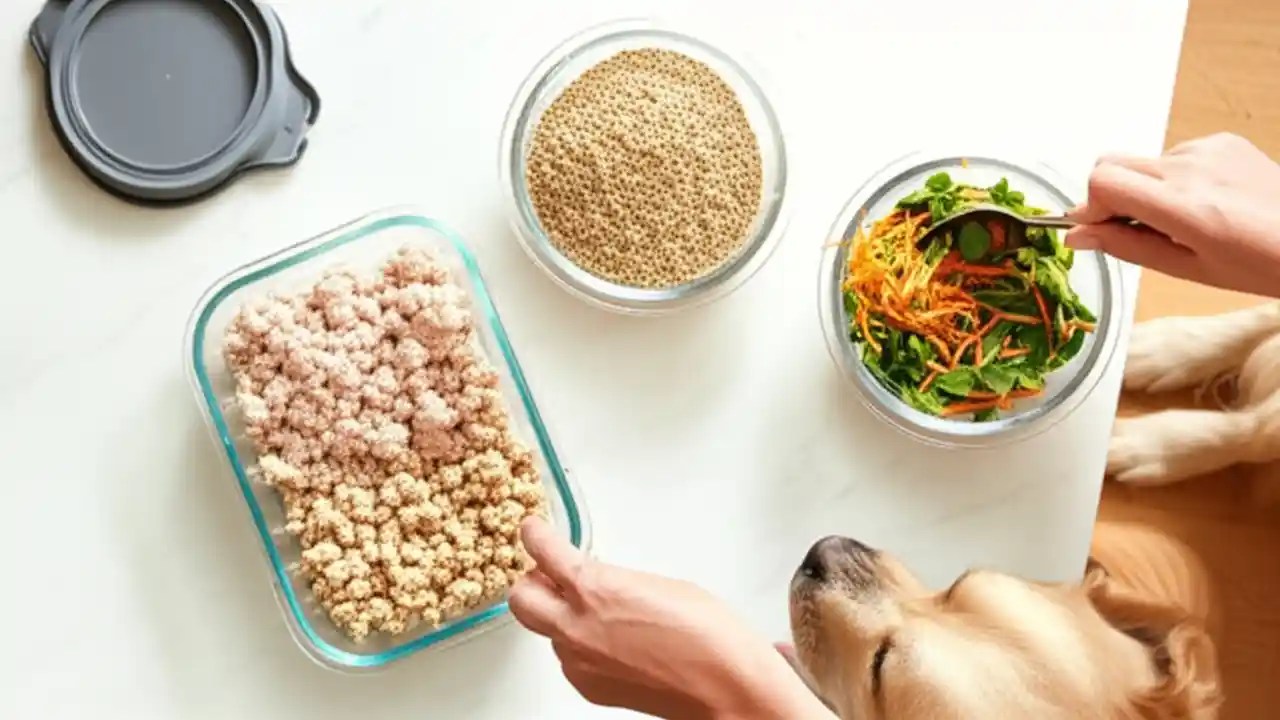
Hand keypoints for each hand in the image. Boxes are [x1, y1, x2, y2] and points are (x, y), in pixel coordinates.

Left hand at [509, 518, 830, 719]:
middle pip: (522, 598)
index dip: (535, 536)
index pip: (543, 552)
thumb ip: (613, 579)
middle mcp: (576, 627)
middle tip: (553, 573)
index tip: (533, 530)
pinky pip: (570, 659)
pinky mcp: (589, 688)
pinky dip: (582, 646)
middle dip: (534, 582)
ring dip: (562, 616)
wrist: (725, 686)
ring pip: (548, 630)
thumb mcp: (658, 584)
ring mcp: (580, 662)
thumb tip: (597, 581)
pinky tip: (615, 642)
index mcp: (594, 589)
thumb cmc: (707, 635)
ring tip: (602, 613)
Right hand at [1066, 133, 1279, 297]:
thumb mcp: (1187, 268)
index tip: (1099, 230)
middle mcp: (1190, 167)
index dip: (1091, 207)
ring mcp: (1207, 148)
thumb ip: (1127, 246)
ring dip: (1144, 190)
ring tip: (1181, 221)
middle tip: (1133, 228)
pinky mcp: (1221, 141)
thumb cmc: (1259, 263)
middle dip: (1108, 197)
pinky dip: (1173, 179)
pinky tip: (1204, 203)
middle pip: (1111, 164)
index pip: (1103, 182)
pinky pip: (1173, 156)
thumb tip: (1077, 236)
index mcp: (1182, 205)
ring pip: (1142, 163)